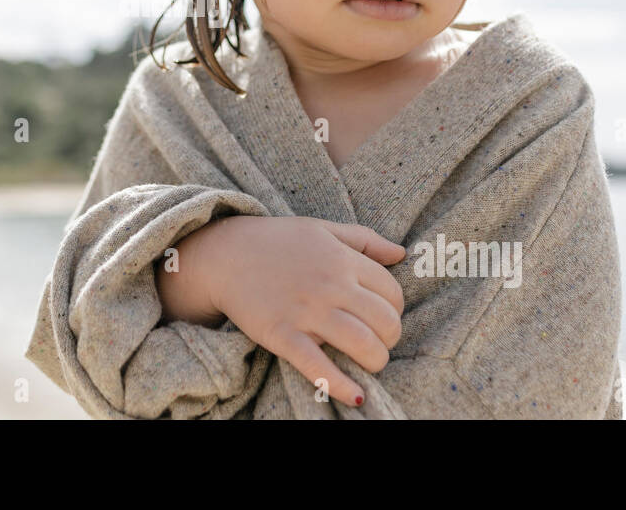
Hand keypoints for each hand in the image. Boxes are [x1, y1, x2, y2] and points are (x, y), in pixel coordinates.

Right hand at [203, 215, 405, 408]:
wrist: (224, 254)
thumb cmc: (276, 241)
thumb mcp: (322, 229)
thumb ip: (364, 239)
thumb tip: (401, 254)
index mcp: (342, 260)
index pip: (392, 292)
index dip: (395, 309)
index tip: (383, 317)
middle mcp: (330, 286)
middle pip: (385, 321)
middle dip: (390, 339)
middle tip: (379, 343)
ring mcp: (306, 312)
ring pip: (362, 344)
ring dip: (375, 361)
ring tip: (369, 363)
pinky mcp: (282, 335)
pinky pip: (318, 366)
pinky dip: (341, 385)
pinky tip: (355, 396)